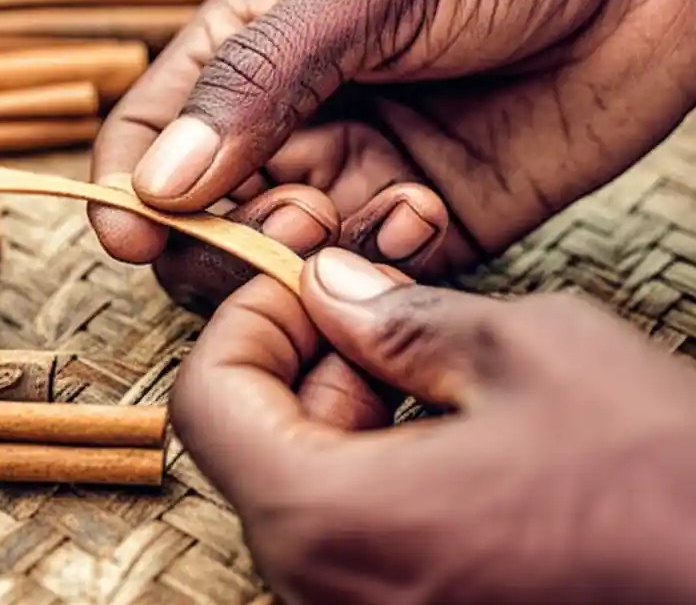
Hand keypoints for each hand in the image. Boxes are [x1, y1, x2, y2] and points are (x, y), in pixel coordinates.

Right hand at [91, 0, 695, 310]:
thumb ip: (258, 81)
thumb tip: (160, 185)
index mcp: (248, 50)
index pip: (150, 139)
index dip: (129, 192)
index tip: (134, 233)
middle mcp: (288, 123)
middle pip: (202, 223)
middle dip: (229, 238)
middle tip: (292, 212)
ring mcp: (353, 177)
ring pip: (278, 266)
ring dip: (307, 258)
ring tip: (372, 202)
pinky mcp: (424, 225)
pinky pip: (366, 282)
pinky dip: (379, 269)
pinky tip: (424, 211)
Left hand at [174, 248, 695, 602]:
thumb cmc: (662, 492)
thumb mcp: (533, 357)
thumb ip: (401, 318)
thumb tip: (329, 289)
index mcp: (326, 519)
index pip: (208, 399)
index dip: (249, 320)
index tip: (304, 285)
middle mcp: (319, 592)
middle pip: (254, 449)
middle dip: (306, 367)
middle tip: (382, 318)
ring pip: (306, 498)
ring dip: (346, 421)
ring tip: (436, 376)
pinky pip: (355, 545)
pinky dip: (379, 480)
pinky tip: (458, 442)